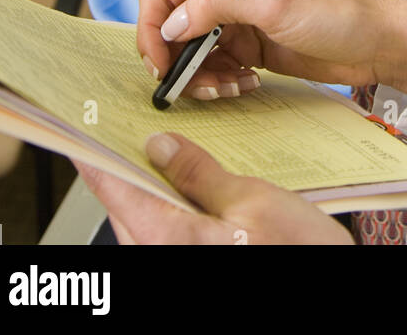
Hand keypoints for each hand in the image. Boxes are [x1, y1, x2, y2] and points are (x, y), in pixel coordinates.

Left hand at [73, 134, 353, 245]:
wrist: (330, 290)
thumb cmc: (295, 258)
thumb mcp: (251, 202)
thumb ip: (200, 174)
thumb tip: (161, 147)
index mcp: (164, 237)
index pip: (109, 185)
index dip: (91, 148)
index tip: (76, 119)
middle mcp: (158, 255)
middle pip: (122, 197)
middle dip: (124, 154)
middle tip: (126, 116)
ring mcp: (172, 261)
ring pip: (144, 210)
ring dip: (151, 174)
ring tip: (162, 138)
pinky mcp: (192, 261)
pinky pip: (166, 224)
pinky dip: (171, 195)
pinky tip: (191, 174)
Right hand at [137, 0, 406, 98]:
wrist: (373, 44)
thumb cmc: (334, 14)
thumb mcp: (274, 5)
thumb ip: (218, 6)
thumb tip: (171, 23)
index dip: (152, 29)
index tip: (161, 64)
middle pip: (172, 29)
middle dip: (176, 62)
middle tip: (196, 87)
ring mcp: (235, 24)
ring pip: (190, 55)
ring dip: (200, 78)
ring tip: (230, 89)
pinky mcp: (247, 50)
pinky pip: (213, 70)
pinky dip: (219, 84)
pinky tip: (245, 86)